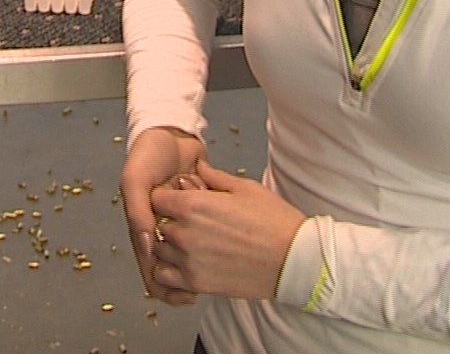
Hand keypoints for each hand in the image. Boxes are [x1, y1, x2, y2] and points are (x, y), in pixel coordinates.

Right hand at [121, 127, 207, 303]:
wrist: (172, 128)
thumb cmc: (149, 152)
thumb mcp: (136, 180)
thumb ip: (137, 212)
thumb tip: (147, 246)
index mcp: (142, 226)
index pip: (153, 268)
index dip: (166, 287)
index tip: (187, 295)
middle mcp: (161, 227)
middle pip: (175, 266)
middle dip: (191, 270)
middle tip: (208, 269)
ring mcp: (181, 220)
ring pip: (194, 249)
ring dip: (204, 246)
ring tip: (217, 243)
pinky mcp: (200, 209)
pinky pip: (209, 229)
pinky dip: (216, 229)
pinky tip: (224, 227)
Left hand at [147, 159, 305, 301]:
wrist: (294, 259)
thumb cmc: (274, 221)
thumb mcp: (245, 188)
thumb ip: (214, 177)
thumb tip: (198, 166)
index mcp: (193, 205)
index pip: (156, 198)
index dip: (167, 198)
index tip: (180, 201)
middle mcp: (184, 233)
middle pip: (157, 224)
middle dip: (169, 221)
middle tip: (192, 223)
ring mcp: (188, 260)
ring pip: (160, 252)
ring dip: (170, 247)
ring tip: (193, 245)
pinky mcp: (196, 283)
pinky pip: (165, 278)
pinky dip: (171, 272)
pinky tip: (189, 265)